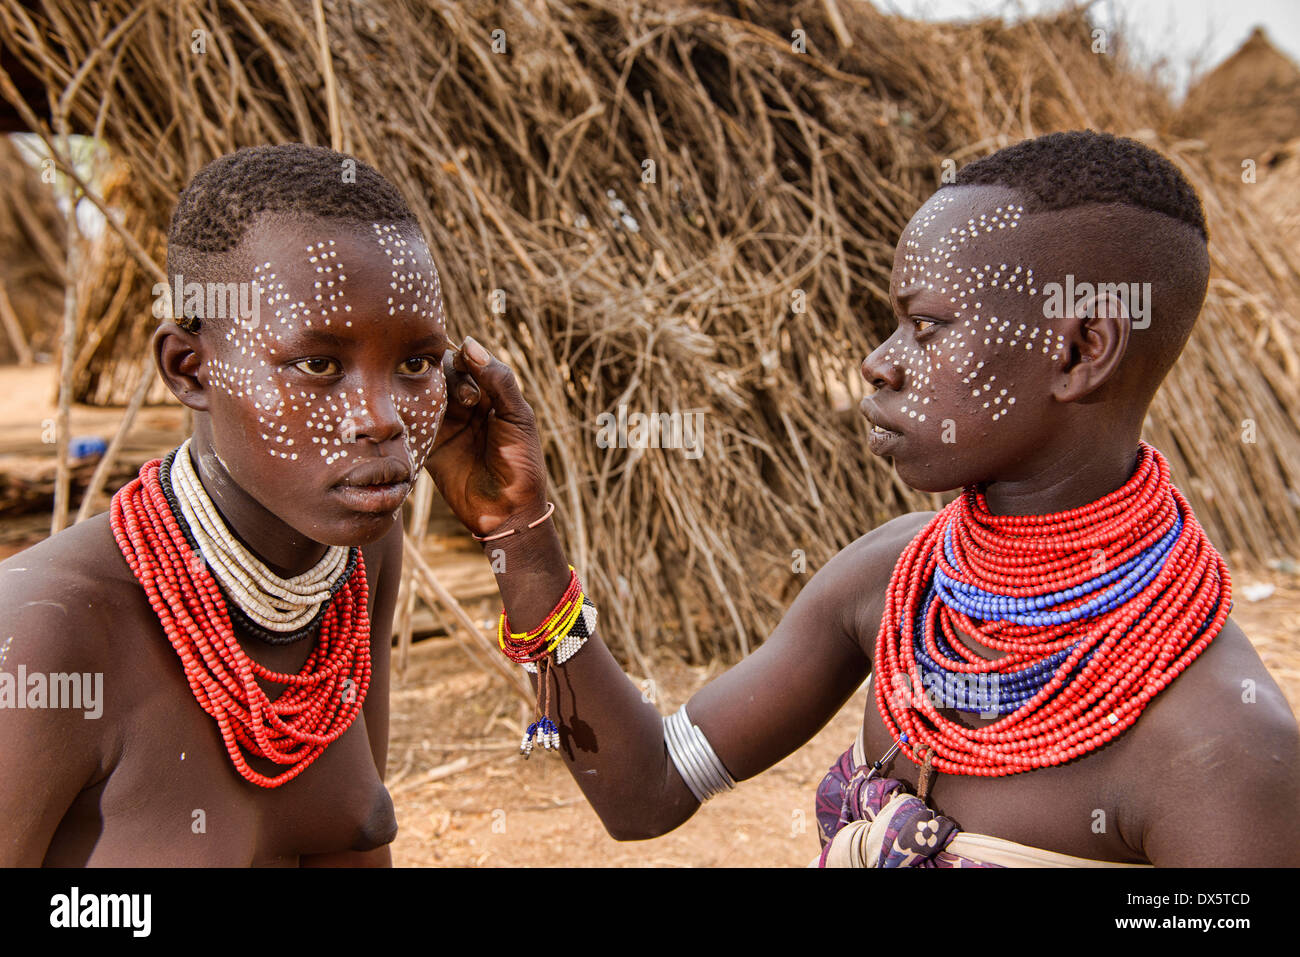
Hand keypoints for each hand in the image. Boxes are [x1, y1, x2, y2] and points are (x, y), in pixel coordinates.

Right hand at [425, 336, 550, 537]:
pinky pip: (413, 424)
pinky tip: (413, 413)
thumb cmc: (521, 464)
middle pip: (444, 374)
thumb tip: (470, 343)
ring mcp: (446, 427)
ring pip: (426, 395)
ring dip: (428, 393)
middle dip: (449, 377)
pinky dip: (410, 415)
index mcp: (492, 397)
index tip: (467, 364)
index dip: (464, 358)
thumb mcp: (517, 417)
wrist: (507, 512)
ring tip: (443, 406)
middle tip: (466, 400)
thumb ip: (498, 380)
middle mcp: (466, 408)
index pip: (469, 363)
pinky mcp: (428, 447)